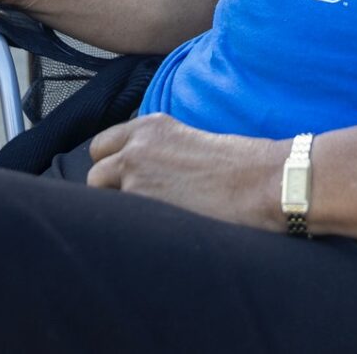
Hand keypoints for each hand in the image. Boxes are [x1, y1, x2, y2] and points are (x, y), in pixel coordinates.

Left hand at [87, 113, 285, 230]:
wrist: (262, 180)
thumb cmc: (239, 166)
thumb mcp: (188, 142)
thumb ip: (158, 151)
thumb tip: (141, 173)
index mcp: (150, 126)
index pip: (104, 145)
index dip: (113, 166)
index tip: (128, 181)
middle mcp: (136, 145)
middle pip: (94, 170)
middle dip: (109, 188)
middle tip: (137, 204)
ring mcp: (136, 173)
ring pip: (100, 195)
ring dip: (119, 208)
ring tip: (149, 220)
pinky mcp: (142, 202)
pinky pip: (120, 219)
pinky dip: (132, 227)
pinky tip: (156, 231)